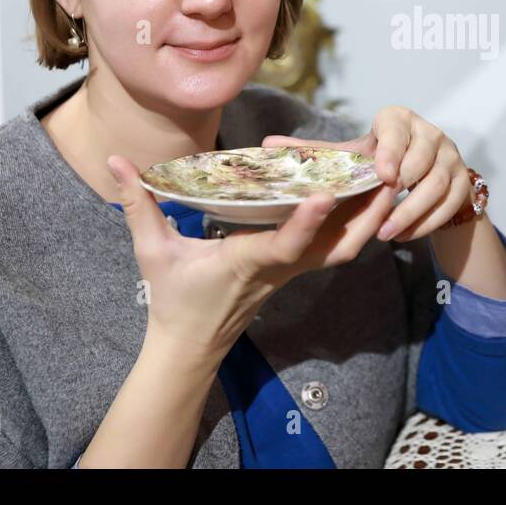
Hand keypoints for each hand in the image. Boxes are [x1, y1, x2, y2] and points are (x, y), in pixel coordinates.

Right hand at [107, 154, 397, 365]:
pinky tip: (366, 195)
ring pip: (344, 248)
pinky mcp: (295, 269)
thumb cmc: (173, 298)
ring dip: (369, 217)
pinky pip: (335, 247)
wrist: (190, 344)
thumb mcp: (151, 250)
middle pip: (336, 246)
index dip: (307, 221)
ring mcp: (292, 270)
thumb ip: (137, 204)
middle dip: (365, 215)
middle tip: (389, 175)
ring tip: (390, 178)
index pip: (284, 244)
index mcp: (248, 262)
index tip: (327, 193)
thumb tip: (115, 160)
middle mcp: (279, 267)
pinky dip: (355, 223)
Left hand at [262, 106, 472, 242]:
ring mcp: (451, 156)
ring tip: (387, 234)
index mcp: (399, 119)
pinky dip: (428, 223)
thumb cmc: (376, 164)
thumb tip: (266, 144)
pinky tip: (405, 236)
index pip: (396, 126)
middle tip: (380, 215)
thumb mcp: (348, 156)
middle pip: (422, 157)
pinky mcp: (464, 181)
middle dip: (403, 189)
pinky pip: (450, 204)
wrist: (423, 177)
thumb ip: (313, 153)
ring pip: (438, 185)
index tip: (382, 175)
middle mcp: (430, 132)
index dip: (392, 148)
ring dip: (413, 212)